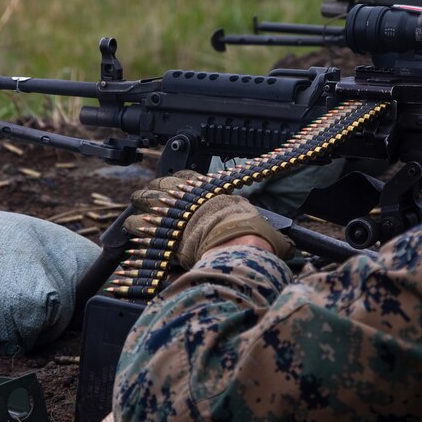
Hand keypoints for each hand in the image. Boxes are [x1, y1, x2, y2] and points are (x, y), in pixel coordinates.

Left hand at [125, 171, 292, 267]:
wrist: (237, 244)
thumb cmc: (251, 233)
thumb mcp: (262, 224)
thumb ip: (265, 229)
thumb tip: (290, 243)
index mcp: (210, 189)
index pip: (187, 177)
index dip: (177, 182)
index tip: (172, 186)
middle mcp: (189, 195)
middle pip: (161, 185)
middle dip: (153, 192)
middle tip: (147, 197)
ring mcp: (172, 210)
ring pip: (145, 200)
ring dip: (139, 206)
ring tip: (135, 214)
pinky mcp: (160, 230)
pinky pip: (137, 224)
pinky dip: (133, 228)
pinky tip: (131, 232)